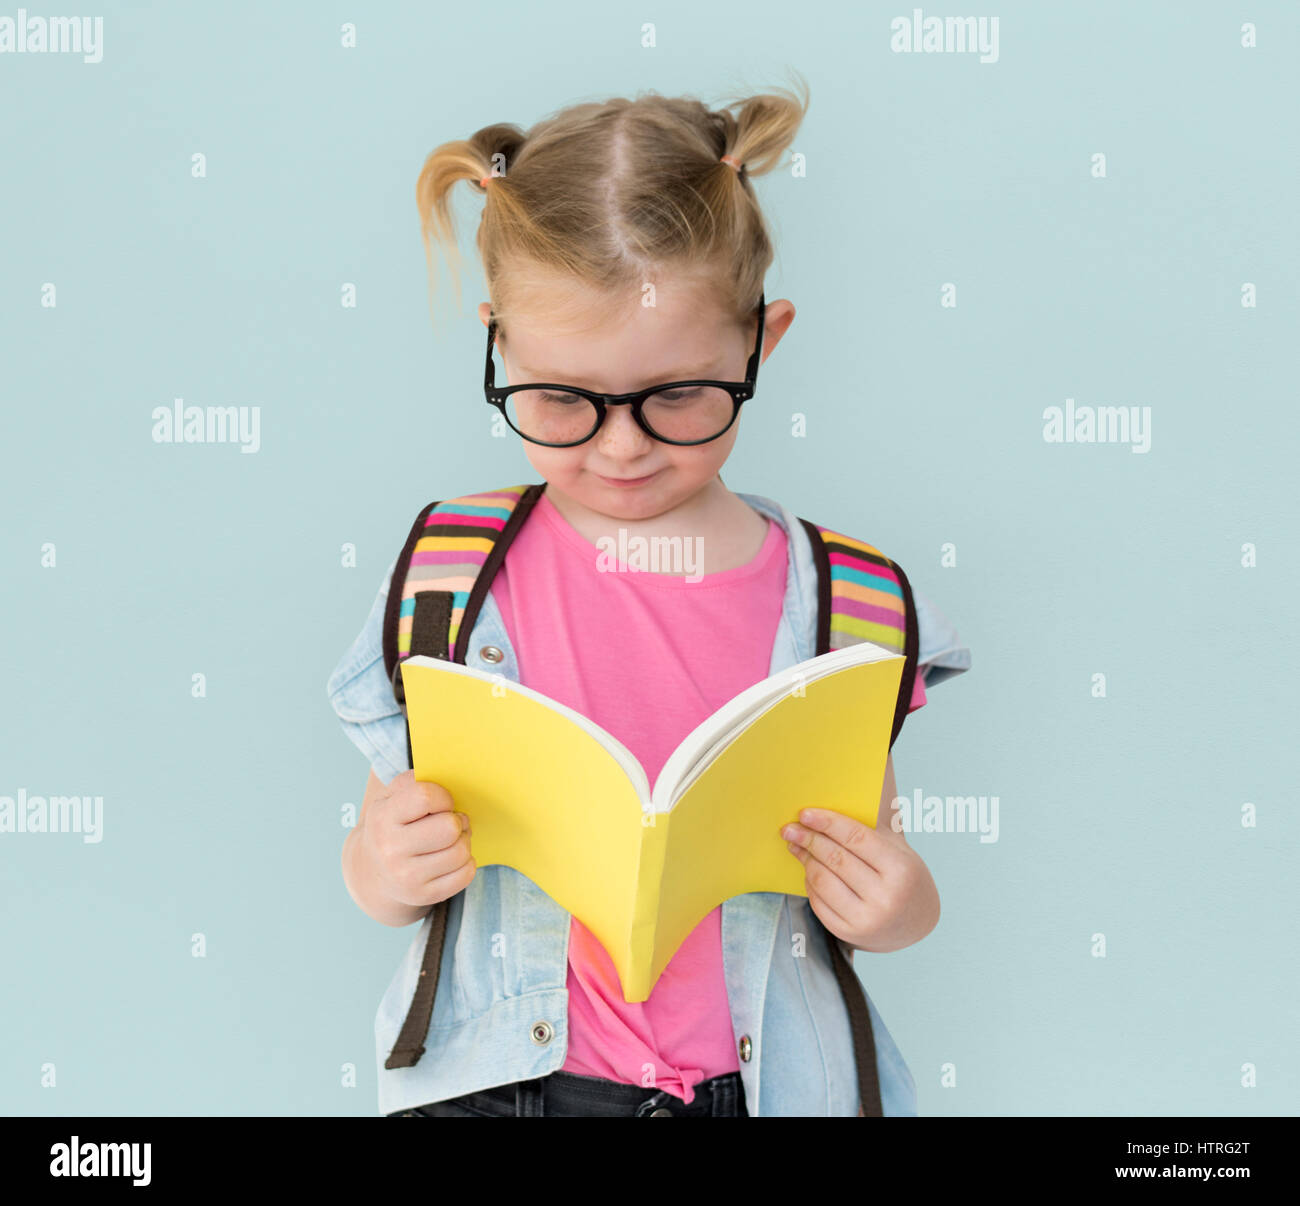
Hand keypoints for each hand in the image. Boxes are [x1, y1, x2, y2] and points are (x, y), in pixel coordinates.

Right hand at [358, 770, 475, 907]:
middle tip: (450, 822)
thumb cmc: (392, 824)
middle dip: (456, 821)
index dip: (443, 797)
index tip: (441, 803)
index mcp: (382, 817)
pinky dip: (466, 863)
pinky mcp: (423, 895)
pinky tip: (452, 859)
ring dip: (463, 841)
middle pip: (449, 827)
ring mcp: (406, 877)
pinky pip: (466, 874)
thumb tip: (449, 777)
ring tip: (451, 840)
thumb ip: (415, 781)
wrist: (372, 871)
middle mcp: (390, 850)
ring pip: (460, 851)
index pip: (425, 796)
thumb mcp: (392, 796)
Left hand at [779, 794, 938, 953]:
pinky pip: (818, 902)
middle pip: (835, 859)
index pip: (856, 838)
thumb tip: (827, 805)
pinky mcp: (849, 933)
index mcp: (900, 869)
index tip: (805, 813)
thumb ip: (868, 827)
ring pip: (822, 881)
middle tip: (790, 828)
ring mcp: (866, 919)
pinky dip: (810, 882)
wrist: (915, 921)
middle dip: (808, 839)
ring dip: (805, 859)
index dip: (827, 823)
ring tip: (796, 845)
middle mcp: (885, 897)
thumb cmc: (902, 874)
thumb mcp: (897, 848)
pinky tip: (808, 869)